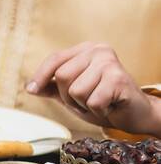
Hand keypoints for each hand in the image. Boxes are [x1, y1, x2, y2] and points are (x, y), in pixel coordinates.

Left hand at [26, 42, 160, 135]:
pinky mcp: (119, 79)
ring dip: (83, 105)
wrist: (134, 114)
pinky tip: (109, 105)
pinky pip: (92, 102)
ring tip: (99, 101)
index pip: (55, 59)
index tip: (31, 89)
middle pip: (62, 76)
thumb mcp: (71, 94)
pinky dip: (98, 110)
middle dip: (69, 97)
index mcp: (86, 49)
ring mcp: (110, 63)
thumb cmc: (104, 101)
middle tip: (87, 100)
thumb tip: (28, 86)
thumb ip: (51, 87)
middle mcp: (98, 50)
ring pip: (75, 91)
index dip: (40, 76)